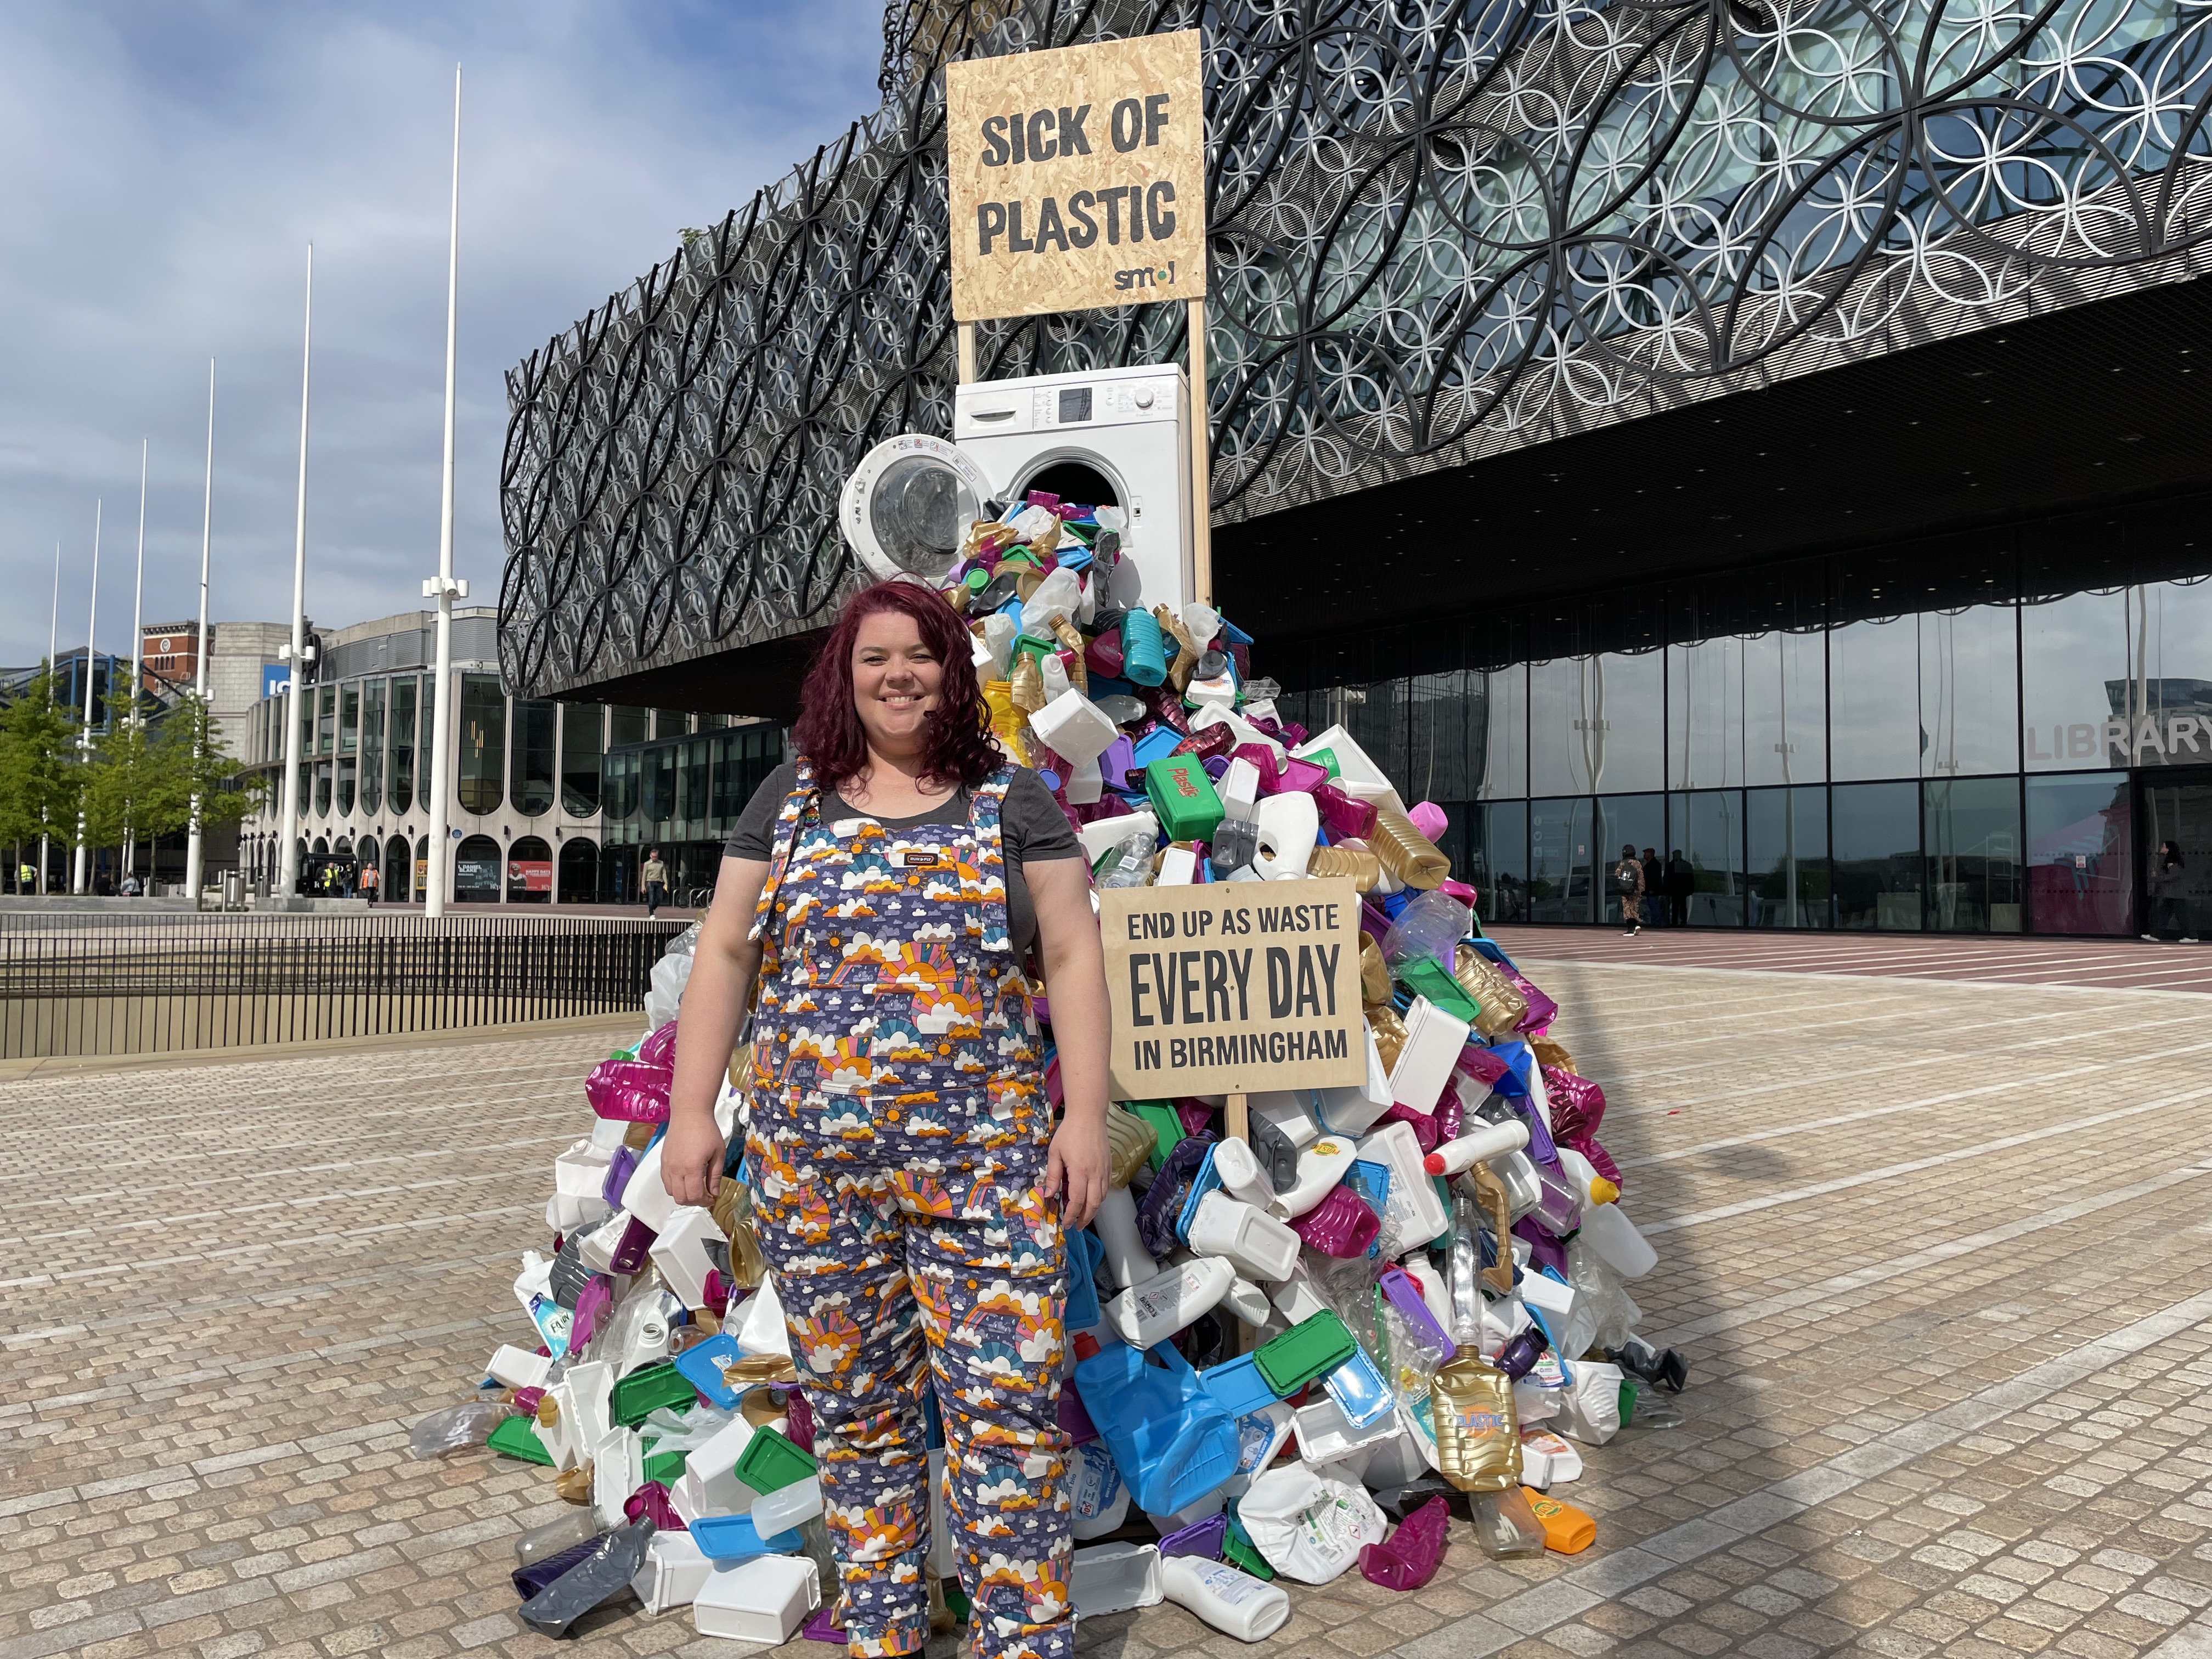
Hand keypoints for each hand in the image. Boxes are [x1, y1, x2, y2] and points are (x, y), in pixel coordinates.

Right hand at [661, 1110, 727, 1208]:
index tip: (711, 1198)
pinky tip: (684, 1180)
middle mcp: (676, 1169)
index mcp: (691, 1168)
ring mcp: (667, 1165)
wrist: (689, 1114)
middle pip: (680, 1198)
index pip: (694, 1196)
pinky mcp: (663, 1161)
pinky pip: (665, 1181)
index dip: (704, 1201)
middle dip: (693, 1201)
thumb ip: (716, 1175)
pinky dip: (674, 1186)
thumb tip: (714, 1192)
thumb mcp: (718, 1153)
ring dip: (683, 1194)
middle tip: (703, 1195)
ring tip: (694, 1188)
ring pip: (670, 1192)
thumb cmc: (706, 1130)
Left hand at [1045, 1112, 1109, 1230]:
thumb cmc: (1069, 1132)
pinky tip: (1092, 1198)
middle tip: (1077, 1225)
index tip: (1066, 1223)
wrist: (1089, 1116)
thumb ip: (1052, 1175)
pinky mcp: (1109, 1165)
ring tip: (1083, 1215)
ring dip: (1093, 1209)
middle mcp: (1095, 1174)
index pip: (1077, 1201)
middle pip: (1094, 1204)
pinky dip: (1100, 1197)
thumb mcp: (1055, 1152)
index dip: (1072, 1215)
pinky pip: (1106, 1187)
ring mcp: (1104, 1170)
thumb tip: (1049, 1194)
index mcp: (1080, 1172)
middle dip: (1085, 1218)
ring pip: (1102, 1197)